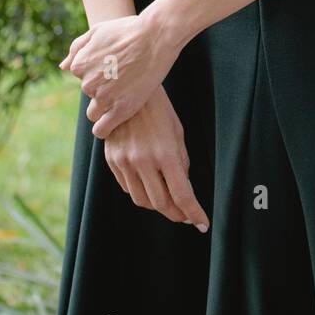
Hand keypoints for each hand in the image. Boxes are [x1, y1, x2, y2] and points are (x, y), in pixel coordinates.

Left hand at [59, 11, 179, 138]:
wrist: (156, 36)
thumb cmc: (128, 30)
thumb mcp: (98, 31)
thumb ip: (77, 48)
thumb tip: (63, 67)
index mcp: (80, 65)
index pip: (82, 76)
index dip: (98, 72)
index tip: (113, 67)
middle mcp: (88, 83)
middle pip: (90, 93)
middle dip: (103, 88)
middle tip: (125, 77)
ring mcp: (104, 98)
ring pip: (95, 112)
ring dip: (106, 107)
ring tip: (125, 95)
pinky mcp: (121, 110)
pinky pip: (102, 129)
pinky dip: (105, 129)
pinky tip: (115, 121)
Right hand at [102, 86, 209, 231]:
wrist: (126, 91)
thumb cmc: (158, 109)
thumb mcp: (177, 132)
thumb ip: (181, 162)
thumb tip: (184, 188)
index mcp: (165, 153)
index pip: (182, 195)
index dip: (194, 213)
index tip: (203, 224)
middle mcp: (142, 161)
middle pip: (161, 204)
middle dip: (177, 214)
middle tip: (187, 216)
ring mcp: (124, 162)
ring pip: (142, 200)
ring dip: (158, 207)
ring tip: (169, 203)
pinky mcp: (112, 161)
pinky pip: (127, 188)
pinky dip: (141, 192)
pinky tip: (150, 186)